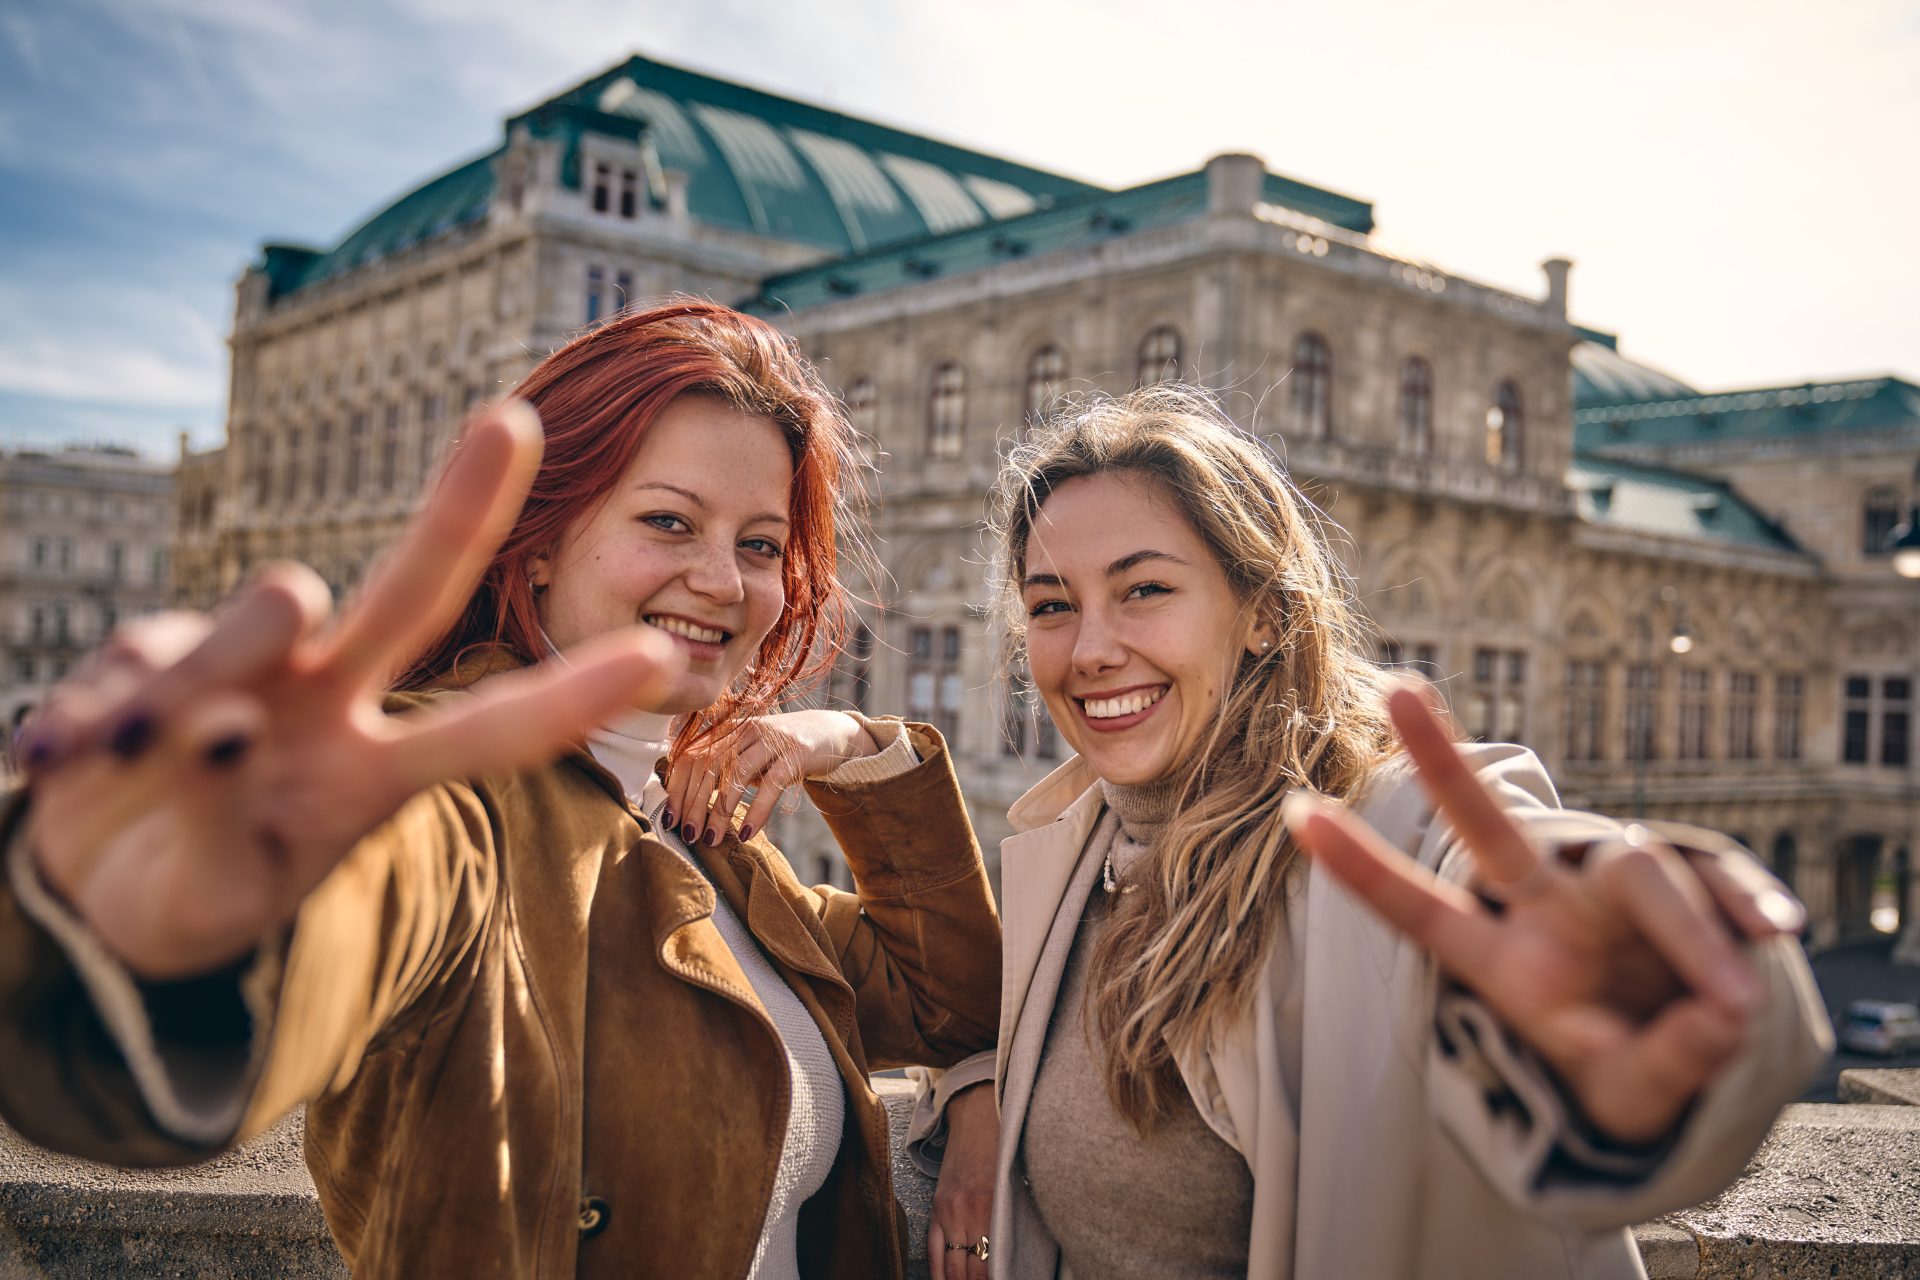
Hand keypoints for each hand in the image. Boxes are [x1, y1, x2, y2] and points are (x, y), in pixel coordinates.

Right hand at [18, 402, 682, 979]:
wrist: (90, 893)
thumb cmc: (190, 887)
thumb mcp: (211, 894)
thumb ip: (217, 811)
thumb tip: (224, 713)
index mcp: (374, 772)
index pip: (486, 732)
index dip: (566, 699)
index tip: (658, 656)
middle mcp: (327, 700)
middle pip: (411, 592)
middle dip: (462, 507)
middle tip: (515, 422)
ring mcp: (244, 671)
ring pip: (264, 618)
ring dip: (218, 669)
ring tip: (146, 745)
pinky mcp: (149, 660)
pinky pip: (133, 670)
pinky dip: (94, 720)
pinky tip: (68, 754)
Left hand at [662, 709, 879, 846]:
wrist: (832, 733)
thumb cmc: (783, 750)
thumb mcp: (749, 753)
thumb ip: (723, 768)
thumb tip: (689, 803)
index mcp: (730, 728)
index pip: (692, 754)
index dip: (677, 788)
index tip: (670, 818)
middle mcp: (747, 728)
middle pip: (709, 765)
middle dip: (694, 804)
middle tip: (688, 834)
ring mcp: (773, 739)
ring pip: (735, 775)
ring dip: (720, 811)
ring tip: (710, 838)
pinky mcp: (797, 753)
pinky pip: (771, 785)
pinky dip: (756, 812)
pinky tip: (747, 834)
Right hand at [926, 1082, 996, 1279]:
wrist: (977, 1115)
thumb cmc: (1003, 1148)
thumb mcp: (1015, 1184)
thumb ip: (1013, 1220)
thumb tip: (1016, 1256)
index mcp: (991, 1207)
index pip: (991, 1265)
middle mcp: (967, 1212)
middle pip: (968, 1272)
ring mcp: (948, 1212)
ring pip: (949, 1267)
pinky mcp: (936, 1208)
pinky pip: (933, 1251)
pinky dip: (939, 1273)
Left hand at [1284, 682, 1769, 1145]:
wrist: (1701, 1070)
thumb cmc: (1636, 1077)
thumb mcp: (1634, 1100)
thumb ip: (1665, 1063)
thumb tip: (1719, 1011)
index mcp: (1506, 965)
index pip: (1422, 912)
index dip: (1363, 871)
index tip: (1296, 815)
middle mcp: (1548, 912)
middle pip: (1490, 830)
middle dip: (1444, 761)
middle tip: (1402, 689)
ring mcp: (1614, 892)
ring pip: (1641, 868)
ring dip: (1691, 932)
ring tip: (1732, 1007)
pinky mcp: (1690, 882)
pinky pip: (1718, 882)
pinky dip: (1746, 908)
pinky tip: (1775, 933)